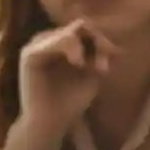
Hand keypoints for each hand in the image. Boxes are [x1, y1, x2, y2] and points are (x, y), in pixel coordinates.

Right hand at [16, 19, 118, 146]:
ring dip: (87, 46)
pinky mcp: (30, 55)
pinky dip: (70, 47)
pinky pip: (52, 40)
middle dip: (98, 43)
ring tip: (94, 68)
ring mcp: (37, 46)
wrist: (51, 123)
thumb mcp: (93, 75)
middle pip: (80, 26)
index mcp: (62, 44)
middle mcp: (49, 41)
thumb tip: (119, 48)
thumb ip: (102, 58)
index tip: (108, 66)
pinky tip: (78, 63)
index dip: (102, 42)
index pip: (86, 30)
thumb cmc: (71, 101)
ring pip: (69, 31)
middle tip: (103, 67)